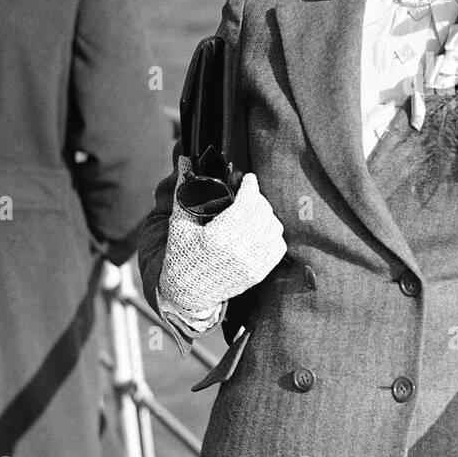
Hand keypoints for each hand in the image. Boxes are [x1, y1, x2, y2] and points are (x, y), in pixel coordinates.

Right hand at [159, 156, 286, 328]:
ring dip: (266, 215)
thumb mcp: (178, 224)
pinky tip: (260, 229)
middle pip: (262, 212)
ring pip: (274, 227)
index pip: (248, 203)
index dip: (251, 186)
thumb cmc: (180, 257)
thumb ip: (184, 192)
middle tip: (247, 194)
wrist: (186, 294)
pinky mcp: (259, 273)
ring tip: (253, 211)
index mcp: (217, 238)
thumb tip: (185, 161)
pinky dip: (272, 234)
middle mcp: (238, 251)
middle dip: (256, 198)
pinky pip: (278, 246)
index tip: (247, 178)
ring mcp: (252, 264)